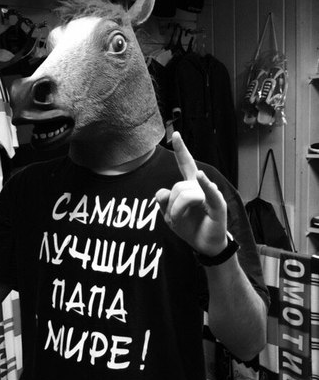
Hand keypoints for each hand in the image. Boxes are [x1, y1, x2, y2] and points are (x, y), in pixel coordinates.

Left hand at [155, 132, 226, 255]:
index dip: (181, 150)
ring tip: (181, 221)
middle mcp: (201, 186)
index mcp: (190, 186)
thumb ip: (163, 201)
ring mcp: (210, 195)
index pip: (185, 164)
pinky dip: (206, 186)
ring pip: (184, 194)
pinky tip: (203, 177)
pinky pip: (209, 194)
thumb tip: (162, 192)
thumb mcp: (169, 215)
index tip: (175, 135)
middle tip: (174, 219)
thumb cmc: (189, 227)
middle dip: (170, 206)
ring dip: (176, 212)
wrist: (204, 245)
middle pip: (176, 187)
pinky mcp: (217, 206)